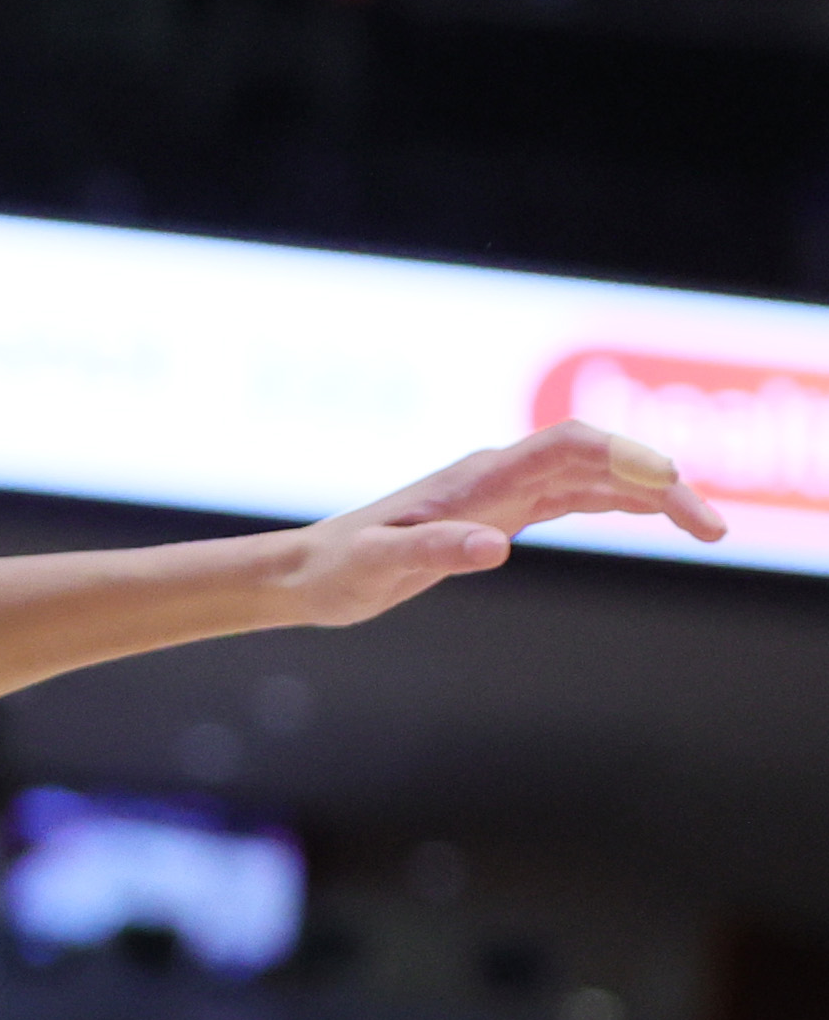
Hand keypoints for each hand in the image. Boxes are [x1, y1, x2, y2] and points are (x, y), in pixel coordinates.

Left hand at [281, 420, 726, 625]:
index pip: (569, 446)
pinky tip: (654, 517)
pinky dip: (620, 503)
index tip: (671, 489)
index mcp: (477, 478)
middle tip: (712, 530)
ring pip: (594, 478)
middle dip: (659, 484)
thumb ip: (434, 553)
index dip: (625, 458)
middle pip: (598, 459)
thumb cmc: (337, 570)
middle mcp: (496, 475)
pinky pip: (573, 497)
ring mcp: (501, 492)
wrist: (307, 573)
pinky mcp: (498, 514)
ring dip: (651, 495)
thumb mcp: (378, 567)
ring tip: (707, 529)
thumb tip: (496, 547)